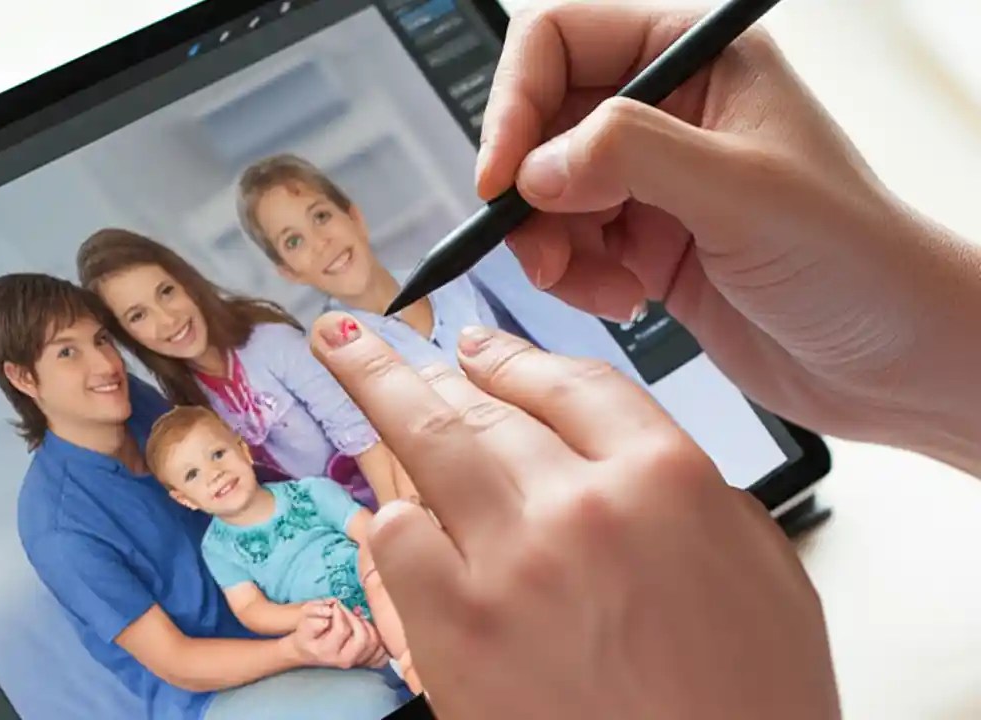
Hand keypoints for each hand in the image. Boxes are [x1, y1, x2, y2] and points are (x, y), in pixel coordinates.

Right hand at [288, 599, 386, 669]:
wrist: (307, 651)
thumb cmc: (305, 636)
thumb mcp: (303, 624)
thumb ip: (315, 615)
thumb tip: (331, 611)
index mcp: (328, 652)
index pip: (342, 630)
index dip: (339, 613)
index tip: (334, 607)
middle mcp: (345, 660)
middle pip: (362, 638)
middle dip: (355, 619)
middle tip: (346, 611)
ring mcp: (356, 662)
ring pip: (374, 642)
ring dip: (366, 624)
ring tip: (354, 617)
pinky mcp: (365, 660)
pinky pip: (380, 650)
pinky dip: (377, 636)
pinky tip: (365, 626)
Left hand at [311, 315, 840, 719]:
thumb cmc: (747, 703)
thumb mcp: (761, 568)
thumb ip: (687, 489)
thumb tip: (614, 447)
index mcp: (667, 479)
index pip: (568, 382)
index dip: (510, 356)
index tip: (476, 346)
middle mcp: (582, 506)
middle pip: (481, 402)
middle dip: (420, 363)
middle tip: (367, 336)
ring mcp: (511, 563)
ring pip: (425, 444)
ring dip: (381, 392)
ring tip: (349, 357)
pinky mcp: (456, 629)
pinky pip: (396, 541)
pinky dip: (392, 523)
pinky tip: (387, 510)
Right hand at [478, 2, 980, 469]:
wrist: (891, 357)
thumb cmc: (856, 259)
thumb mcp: (742, 192)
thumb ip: (630, 156)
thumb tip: (535, 163)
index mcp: (696, 57)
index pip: (560, 39)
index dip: (515, 102)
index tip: (501, 176)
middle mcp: (666, 110)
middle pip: (538, 121)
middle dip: (528, 190)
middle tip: (539, 247)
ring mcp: (650, 179)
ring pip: (541, 190)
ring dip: (549, 245)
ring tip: (598, 284)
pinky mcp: (642, 241)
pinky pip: (565, 246)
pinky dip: (573, 278)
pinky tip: (623, 298)